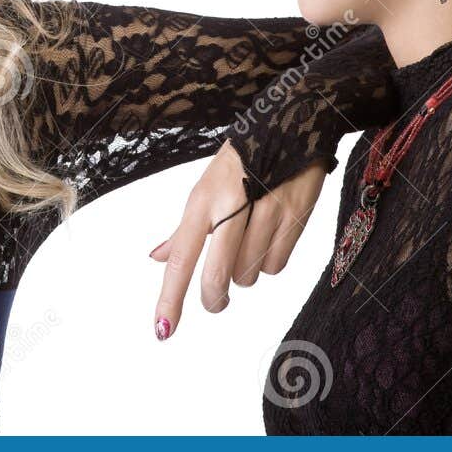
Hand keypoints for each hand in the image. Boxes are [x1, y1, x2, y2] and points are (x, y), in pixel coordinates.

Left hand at [148, 140, 327, 339]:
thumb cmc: (241, 160)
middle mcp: (232, 206)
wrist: (292, 122)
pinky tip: (271, 235)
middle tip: (216, 301)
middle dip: (214, 297)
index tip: (162, 330)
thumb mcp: (206, 187)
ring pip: (248, 275)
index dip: (170, 298)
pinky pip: (275, 266)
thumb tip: (156, 257)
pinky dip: (269, 261)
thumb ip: (183, 229)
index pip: (181, 256)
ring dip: (245, 271)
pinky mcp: (295, 218)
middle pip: (218, 275)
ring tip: (250, 240)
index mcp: (204, 199)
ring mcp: (266, 213)